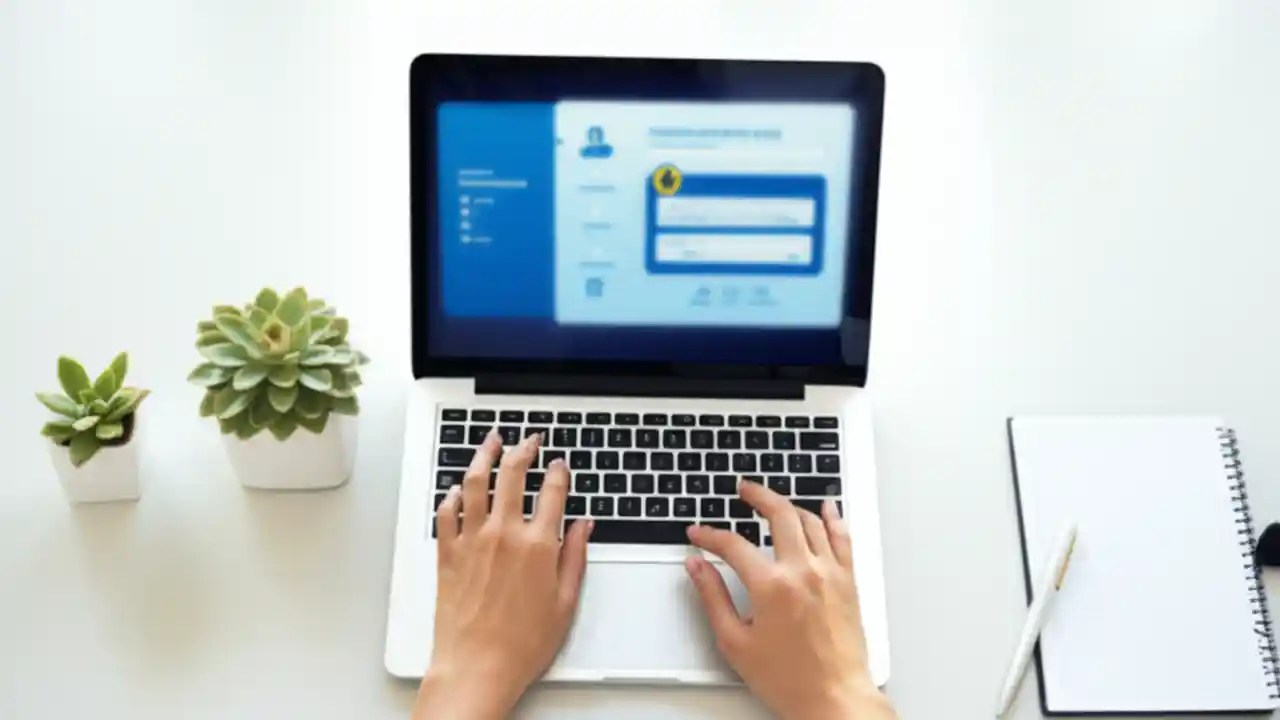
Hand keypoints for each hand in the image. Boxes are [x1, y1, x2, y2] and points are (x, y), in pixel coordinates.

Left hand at [413, 431, 591, 719]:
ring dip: (484, 455)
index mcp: (537, 545)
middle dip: (523, 450)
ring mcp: (471, 541)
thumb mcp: (565, 602)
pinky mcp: (448, 553)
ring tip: (491, 441)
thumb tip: (582, 527)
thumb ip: (575, 557)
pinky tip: (458, 489)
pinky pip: (447, 512)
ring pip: (475, 482)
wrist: (476, 667)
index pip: (552, 491)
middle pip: (512, 474)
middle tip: (529, 440)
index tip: (560, 464)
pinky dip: (453, 495)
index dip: (559, 471)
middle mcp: (503, 535)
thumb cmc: (521, 644)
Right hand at [685, 482, 895, 719]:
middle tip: (744, 489)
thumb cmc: (789, 680)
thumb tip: (697, 568)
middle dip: (756, 495)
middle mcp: (803, 571)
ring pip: (810, 521)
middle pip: (778, 514)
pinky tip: (826, 508)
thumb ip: (713, 598)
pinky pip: (842, 538)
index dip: (710, 535)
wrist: (835, 699)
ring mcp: (830, 574)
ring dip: (789, 505)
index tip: (699, 534)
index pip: (733, 545)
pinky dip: (832, 518)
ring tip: (774, 501)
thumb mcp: (735, 642)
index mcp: (771, 586)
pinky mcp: (849, 582)